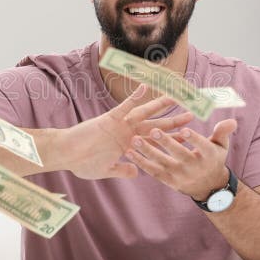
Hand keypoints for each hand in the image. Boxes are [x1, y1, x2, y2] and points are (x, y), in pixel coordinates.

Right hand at [57, 84, 193, 179]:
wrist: (66, 154)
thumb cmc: (81, 163)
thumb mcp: (106, 170)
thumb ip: (122, 170)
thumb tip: (138, 172)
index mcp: (129, 145)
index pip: (155, 141)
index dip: (171, 138)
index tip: (188, 137)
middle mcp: (128, 132)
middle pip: (156, 125)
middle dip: (175, 120)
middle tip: (193, 114)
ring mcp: (120, 124)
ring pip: (145, 112)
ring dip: (161, 104)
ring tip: (176, 95)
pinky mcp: (110, 119)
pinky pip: (125, 106)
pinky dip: (134, 97)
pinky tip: (145, 87)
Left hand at [124, 118, 237, 199]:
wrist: (208, 186)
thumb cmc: (212, 158)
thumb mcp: (221, 146)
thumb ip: (223, 132)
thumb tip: (232, 121)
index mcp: (208, 156)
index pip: (202, 147)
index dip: (194, 138)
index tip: (184, 129)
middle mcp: (193, 167)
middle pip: (179, 155)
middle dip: (166, 143)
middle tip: (153, 130)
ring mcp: (180, 175)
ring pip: (162, 163)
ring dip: (148, 151)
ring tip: (134, 139)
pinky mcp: (168, 180)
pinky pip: (153, 171)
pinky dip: (141, 162)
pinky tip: (129, 153)